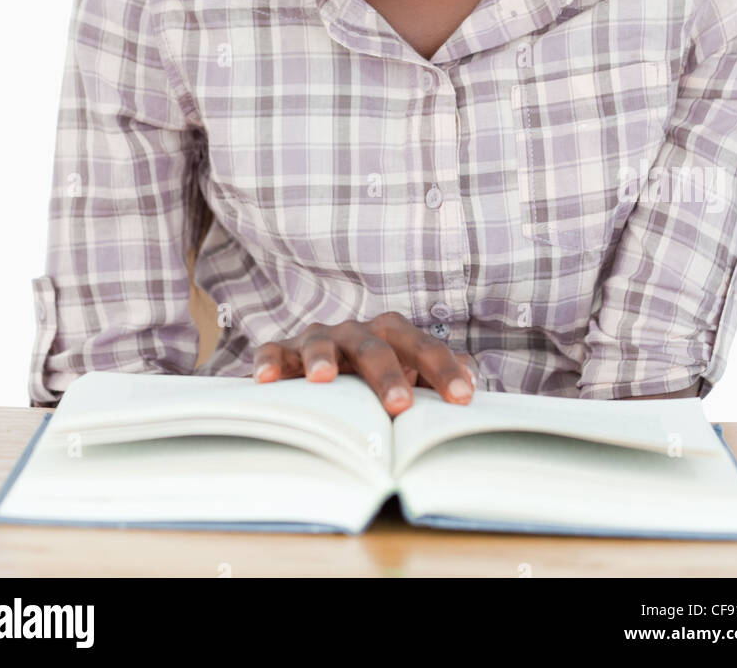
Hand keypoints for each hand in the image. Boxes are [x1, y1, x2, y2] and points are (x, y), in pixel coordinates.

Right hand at [252, 311, 478, 414]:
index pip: (422, 347)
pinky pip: (273, 352)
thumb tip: (472, 374)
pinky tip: (265, 379)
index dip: (443, 370)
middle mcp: (355, 331)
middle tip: (400, 405)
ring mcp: (318, 340)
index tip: (463, 397)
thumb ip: (437, 370)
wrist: (320, 366)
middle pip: (374, 346)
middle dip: (388, 374)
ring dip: (323, 358)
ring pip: (322, 343)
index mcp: (390, 334)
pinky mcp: (283, 352)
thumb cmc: (372, 374)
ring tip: (324, 378)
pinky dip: (268, 362)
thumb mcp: (407, 370)